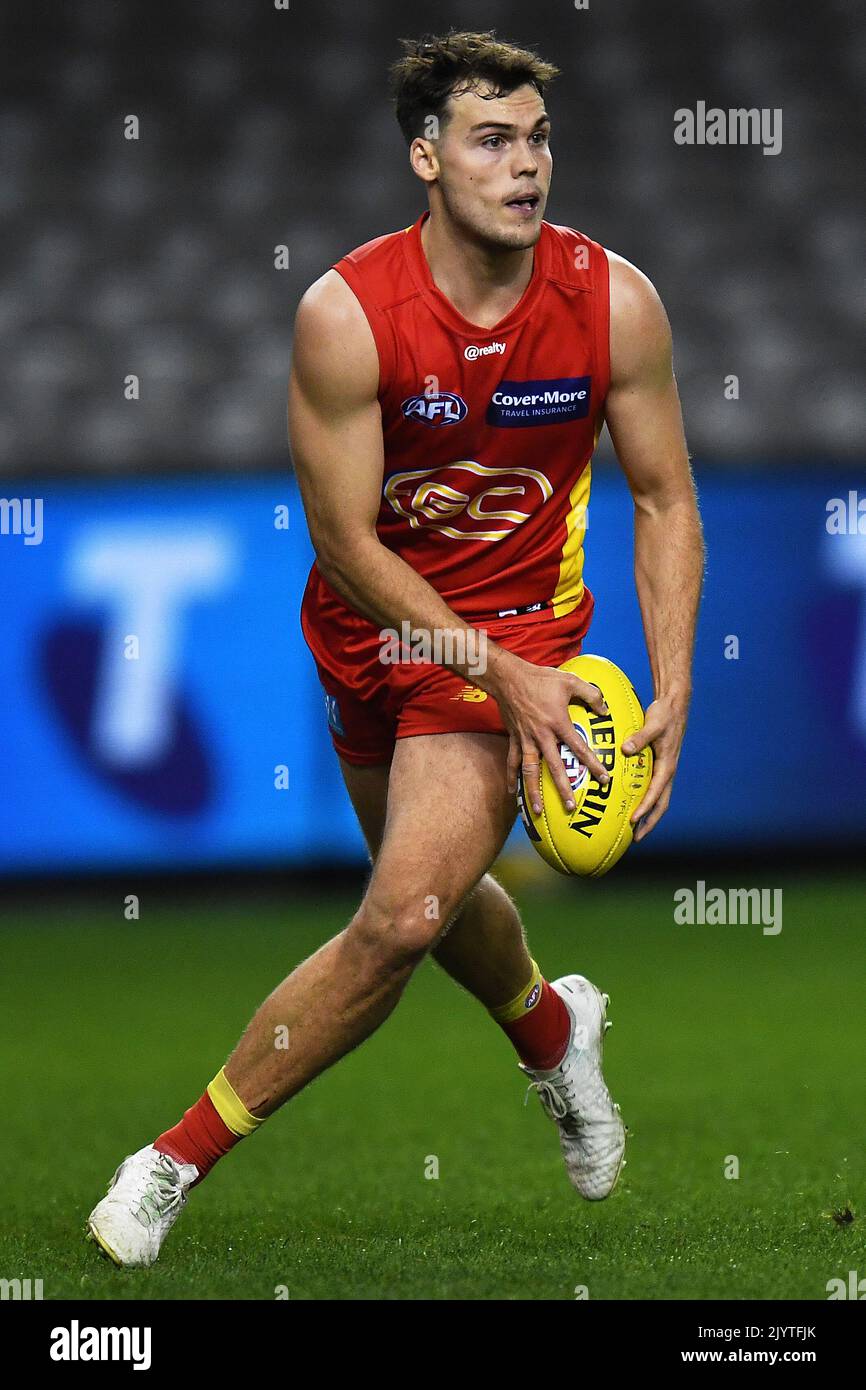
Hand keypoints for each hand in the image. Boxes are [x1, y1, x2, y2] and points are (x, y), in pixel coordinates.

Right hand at [490, 652, 611, 814]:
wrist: (508, 677)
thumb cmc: (541, 678)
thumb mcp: (571, 681)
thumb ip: (592, 695)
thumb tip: (605, 710)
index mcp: (558, 723)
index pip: (579, 749)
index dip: (593, 764)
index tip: (604, 780)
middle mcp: (542, 736)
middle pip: (554, 767)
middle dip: (563, 788)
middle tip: (571, 806)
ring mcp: (525, 739)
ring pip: (529, 771)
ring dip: (533, 792)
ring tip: (538, 811)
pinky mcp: (514, 738)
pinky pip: (512, 762)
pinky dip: (511, 777)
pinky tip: (513, 792)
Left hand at [623, 694, 688, 840]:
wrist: (674, 706)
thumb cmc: (664, 715)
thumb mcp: (653, 725)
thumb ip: (639, 737)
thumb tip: (626, 749)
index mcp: (667, 766)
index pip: (656, 794)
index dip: (644, 808)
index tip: (633, 821)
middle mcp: (667, 772)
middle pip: (661, 804)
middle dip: (649, 822)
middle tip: (636, 838)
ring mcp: (664, 770)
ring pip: (658, 799)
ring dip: (648, 815)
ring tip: (633, 828)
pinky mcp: (660, 765)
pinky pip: (653, 788)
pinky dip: (645, 799)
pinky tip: (630, 802)